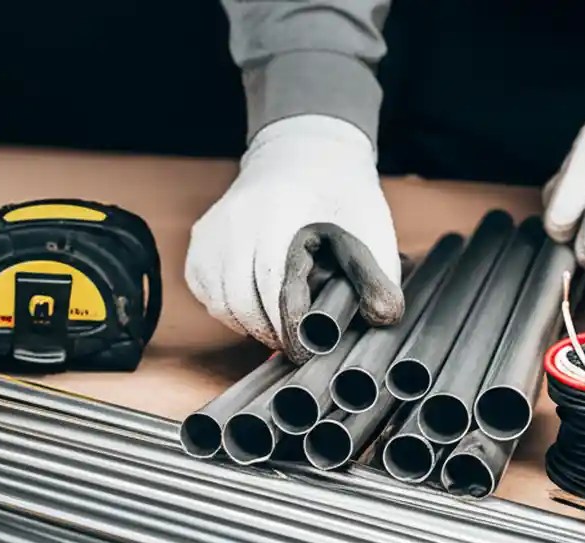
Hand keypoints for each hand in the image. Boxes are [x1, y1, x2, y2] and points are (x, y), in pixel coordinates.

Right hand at [186, 115, 402, 361]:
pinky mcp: (201, 240)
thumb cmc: (340, 194)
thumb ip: (377, 274)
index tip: (307, 348)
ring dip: (250, 324)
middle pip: (242, 301)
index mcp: (280, 211)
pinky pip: (206, 291)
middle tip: (295, 344)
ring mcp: (214, 229)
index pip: (274, 286)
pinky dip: (230, 309)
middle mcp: (238, 218)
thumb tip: (384, 317)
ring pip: (221, 302)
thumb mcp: (370, 227)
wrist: (303, 153)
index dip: (290, 328)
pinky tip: (256, 306)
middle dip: (271, 332)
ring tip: (279, 326)